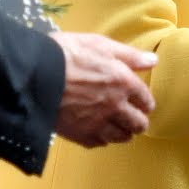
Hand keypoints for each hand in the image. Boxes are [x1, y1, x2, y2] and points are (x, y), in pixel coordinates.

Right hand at [50, 32, 157, 147]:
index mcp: (123, 82)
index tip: (143, 103)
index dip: (146, 102)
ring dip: (124, 132)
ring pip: (121, 137)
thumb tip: (153, 61)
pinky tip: (99, 132)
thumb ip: (130, 55)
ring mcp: (97, 122)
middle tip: (135, 118)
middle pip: (138, 124)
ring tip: (120, 128)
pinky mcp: (79, 134)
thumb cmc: (67, 53)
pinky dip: (102, 139)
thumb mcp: (102, 45)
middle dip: (139, 121)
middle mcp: (115, 106)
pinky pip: (99, 143)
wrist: (35, 73)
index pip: (146, 100)